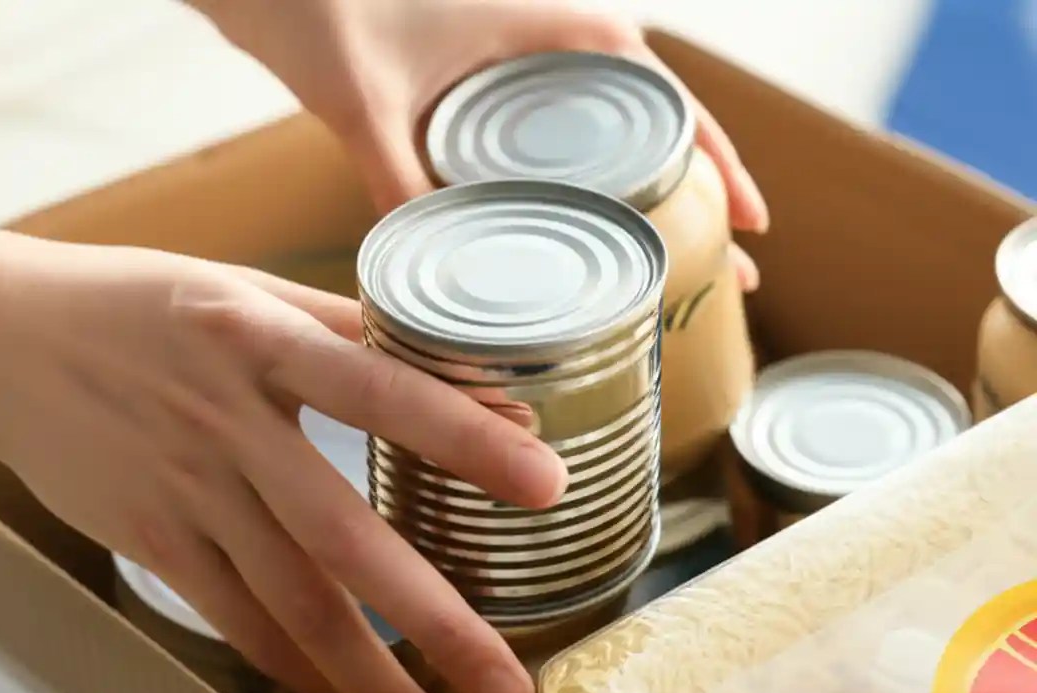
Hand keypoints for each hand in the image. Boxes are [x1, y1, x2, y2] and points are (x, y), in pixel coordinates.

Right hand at [0, 238, 567, 692]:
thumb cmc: (134, 303)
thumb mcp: (240, 288)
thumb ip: (344, 328)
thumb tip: (460, 371)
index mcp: (261, 339)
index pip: (382, 389)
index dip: (466, 436)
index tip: (545, 481)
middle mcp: (227, 423)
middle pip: (344, 536)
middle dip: (436, 621)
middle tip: (508, 687)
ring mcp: (184, 490)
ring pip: (290, 603)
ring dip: (369, 678)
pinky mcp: (148, 538)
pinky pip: (233, 617)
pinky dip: (292, 665)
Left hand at [196, 0, 767, 290]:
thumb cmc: (322, 7)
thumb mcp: (366, 101)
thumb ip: (394, 180)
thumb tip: (424, 275)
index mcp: (553, 27)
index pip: (667, 99)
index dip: (723, 162)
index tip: (756, 226)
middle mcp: (552, 46)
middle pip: (655, 131)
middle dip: (700, 203)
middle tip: (733, 280)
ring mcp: (523, 72)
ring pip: (610, 145)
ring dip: (648, 205)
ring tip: (676, 277)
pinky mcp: (488, 93)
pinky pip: (557, 151)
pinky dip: (583, 197)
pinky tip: (579, 252)